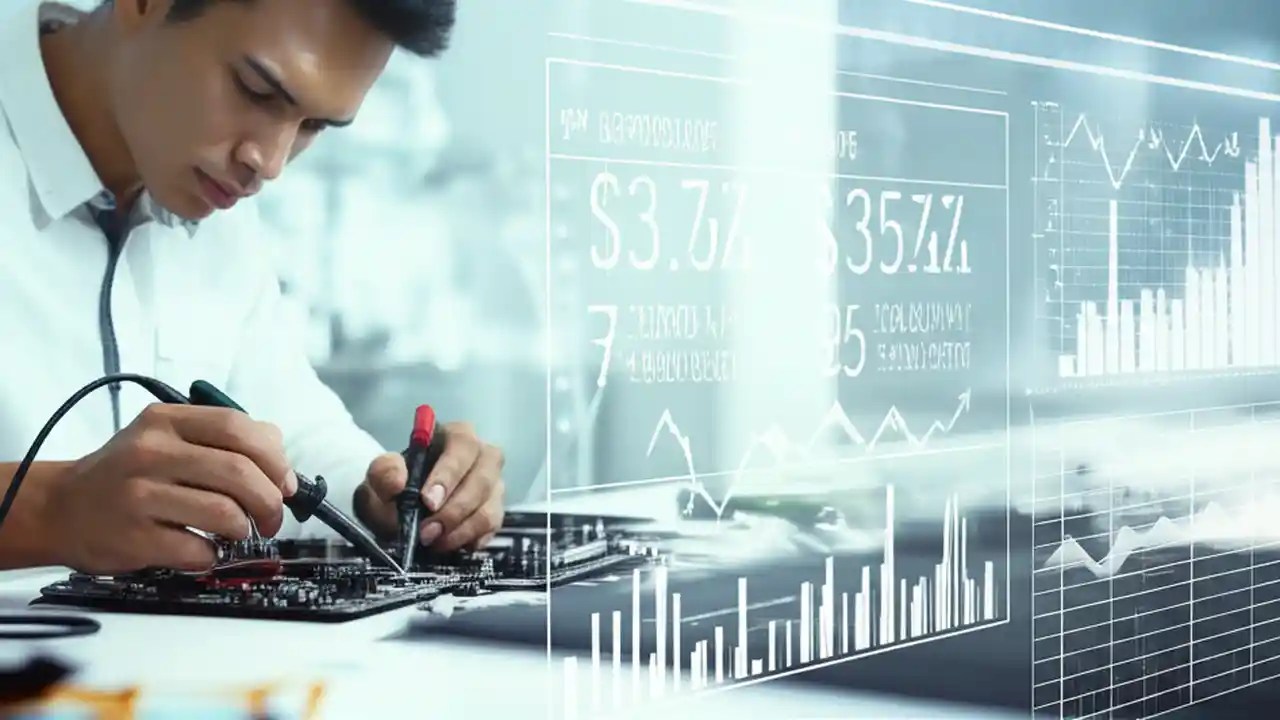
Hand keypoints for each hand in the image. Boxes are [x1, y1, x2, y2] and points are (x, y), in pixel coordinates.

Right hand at [49, 403, 295, 573]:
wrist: (59, 508)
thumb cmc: (126, 474)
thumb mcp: (165, 438)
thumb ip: (221, 440)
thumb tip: (280, 462)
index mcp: (165, 421)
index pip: (238, 428)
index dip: (274, 458)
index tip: (286, 482)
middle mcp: (151, 452)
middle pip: (239, 473)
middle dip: (270, 501)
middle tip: (272, 519)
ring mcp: (140, 495)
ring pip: (225, 513)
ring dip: (244, 529)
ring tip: (235, 532)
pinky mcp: (134, 538)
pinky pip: (199, 551)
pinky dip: (213, 556)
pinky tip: (202, 550)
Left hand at [355, 422, 504, 552]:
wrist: (399, 510)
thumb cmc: (395, 486)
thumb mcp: (379, 477)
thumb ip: (384, 473)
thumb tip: (398, 481)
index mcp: (457, 436)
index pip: (463, 446)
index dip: (449, 474)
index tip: (427, 501)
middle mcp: (484, 457)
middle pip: (483, 479)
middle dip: (454, 510)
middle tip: (427, 532)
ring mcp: (494, 486)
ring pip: (489, 508)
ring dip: (461, 530)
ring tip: (433, 542)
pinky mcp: (496, 511)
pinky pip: (492, 528)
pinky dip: (469, 539)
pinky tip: (448, 543)